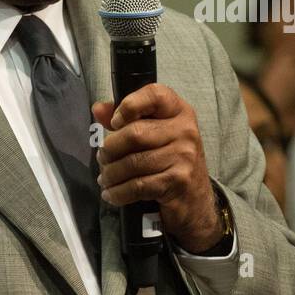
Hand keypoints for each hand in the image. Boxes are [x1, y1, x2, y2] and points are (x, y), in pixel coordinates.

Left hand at [92, 85, 222, 253]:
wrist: (196, 200)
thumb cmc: (171, 162)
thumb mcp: (156, 135)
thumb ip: (128, 119)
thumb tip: (99, 109)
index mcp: (179, 112)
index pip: (155, 95)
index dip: (129, 105)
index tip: (114, 122)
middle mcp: (185, 130)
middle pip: (135, 134)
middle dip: (110, 150)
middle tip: (103, 159)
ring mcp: (184, 156)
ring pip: (133, 162)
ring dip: (111, 174)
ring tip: (106, 179)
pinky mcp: (178, 181)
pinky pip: (138, 185)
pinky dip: (119, 192)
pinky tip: (112, 194)